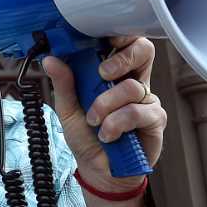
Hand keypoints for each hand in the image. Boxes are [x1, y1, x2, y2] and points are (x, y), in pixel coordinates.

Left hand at [42, 36, 167, 189]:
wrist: (99, 171)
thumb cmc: (87, 138)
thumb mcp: (68, 109)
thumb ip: (64, 84)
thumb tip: (51, 59)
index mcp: (115, 73)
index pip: (125, 43)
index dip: (120, 35)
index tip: (103, 40)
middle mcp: (133, 82)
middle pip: (144, 51)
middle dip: (122, 58)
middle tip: (102, 73)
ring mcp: (147, 100)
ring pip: (132, 87)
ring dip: (107, 104)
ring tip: (94, 121)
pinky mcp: (154, 120)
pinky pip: (138, 111)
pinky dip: (118, 123)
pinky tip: (108, 134)